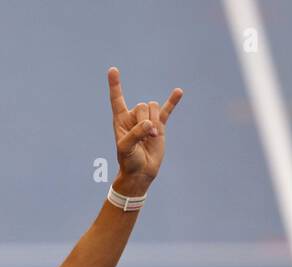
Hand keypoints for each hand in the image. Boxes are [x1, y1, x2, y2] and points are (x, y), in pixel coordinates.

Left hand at [107, 67, 181, 189]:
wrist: (141, 172)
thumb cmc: (128, 161)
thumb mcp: (126, 148)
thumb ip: (136, 134)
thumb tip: (150, 124)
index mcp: (120, 120)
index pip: (117, 99)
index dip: (115, 85)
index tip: (113, 70)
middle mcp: (134, 117)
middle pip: (142, 106)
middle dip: (145, 120)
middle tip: (145, 137)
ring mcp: (147, 120)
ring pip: (154, 108)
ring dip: (155, 122)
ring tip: (152, 138)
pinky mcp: (159, 125)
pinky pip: (167, 110)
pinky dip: (173, 101)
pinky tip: (179, 92)